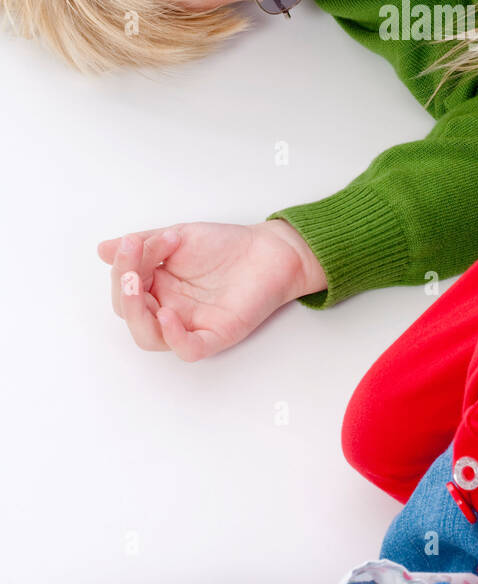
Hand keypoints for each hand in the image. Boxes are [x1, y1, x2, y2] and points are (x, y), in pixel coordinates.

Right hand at [97, 219, 325, 360]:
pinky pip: (187, 348)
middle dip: (124, 289)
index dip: (123, 267)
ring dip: (136, 313)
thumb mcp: (178, 236)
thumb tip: (103, 249)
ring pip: (149, 337)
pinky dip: (173, 336)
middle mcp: (167, 309)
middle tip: (131, 264)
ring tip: (138, 285)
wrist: (268, 250)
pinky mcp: (213, 335)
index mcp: (156, 287)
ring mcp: (189, 325)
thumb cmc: (225, 245)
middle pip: (130, 314)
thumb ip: (143, 246)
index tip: (134, 241)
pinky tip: (166, 315)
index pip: (125, 287)